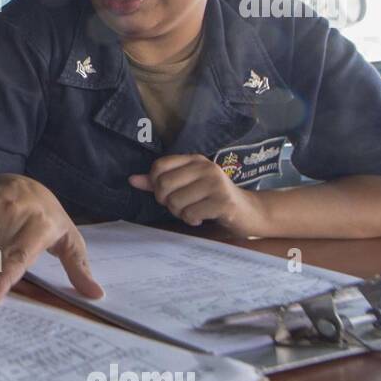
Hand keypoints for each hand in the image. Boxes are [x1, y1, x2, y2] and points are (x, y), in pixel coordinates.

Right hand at [0, 173, 102, 306]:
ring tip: (5, 234)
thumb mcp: (68, 239)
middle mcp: (15, 212)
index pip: (18, 259)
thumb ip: (79, 268)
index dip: (3, 280)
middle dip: (3, 264)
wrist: (20, 183)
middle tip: (17, 243)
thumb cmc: (47, 218)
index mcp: (41, 225)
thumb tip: (96, 295)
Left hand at [128, 154, 268, 235]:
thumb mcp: (187, 186)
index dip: (156, 184)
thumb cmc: (213, 198)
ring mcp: (215, 183)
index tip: (168, 193)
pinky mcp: (222, 201)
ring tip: (194, 211)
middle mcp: (205, 167)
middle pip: (163, 185)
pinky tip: (202, 217)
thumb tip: (132, 180)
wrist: (249, 211)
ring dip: (180, 213)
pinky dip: (192, 220)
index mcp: (194, 160)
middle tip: (181, 206)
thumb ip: (159, 182)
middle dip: (167, 202)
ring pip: (175, 202)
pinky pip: (190, 213)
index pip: (159, 166)